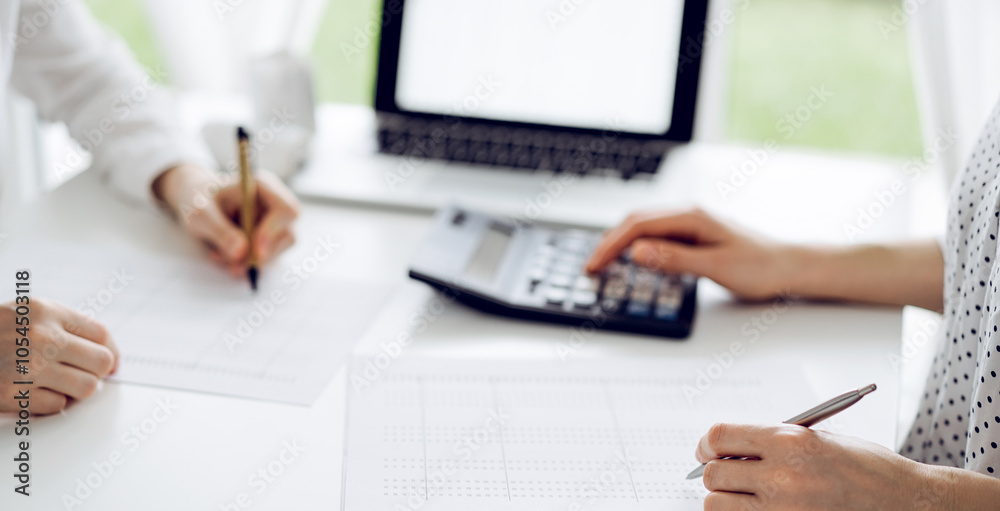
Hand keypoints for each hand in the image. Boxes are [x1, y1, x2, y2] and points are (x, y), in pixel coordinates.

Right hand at [0, 299, 118, 413]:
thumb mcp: (24, 313)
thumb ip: (63, 325)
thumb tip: (107, 355)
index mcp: (46, 311)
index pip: (101, 334)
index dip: (111, 352)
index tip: (111, 364)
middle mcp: (41, 336)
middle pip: (102, 362)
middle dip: (97, 373)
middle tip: (84, 376)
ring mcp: (28, 365)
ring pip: (86, 388)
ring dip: (76, 391)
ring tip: (59, 385)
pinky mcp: (13, 393)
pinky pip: (57, 406)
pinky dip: (50, 404)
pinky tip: (35, 393)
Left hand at [153, 164, 300, 275]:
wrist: (194, 198)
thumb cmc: (197, 197)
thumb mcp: (201, 214)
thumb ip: (221, 231)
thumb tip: (242, 252)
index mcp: (264, 187)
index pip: (286, 210)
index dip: (274, 232)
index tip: (256, 251)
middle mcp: (274, 204)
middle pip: (287, 235)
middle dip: (260, 255)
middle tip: (234, 267)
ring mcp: (274, 222)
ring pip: (276, 251)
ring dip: (249, 261)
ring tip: (219, 257)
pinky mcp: (268, 238)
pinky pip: (265, 257)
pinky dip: (245, 262)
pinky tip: (224, 256)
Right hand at [585, 208, 798, 300]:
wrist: (790, 267)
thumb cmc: (760, 267)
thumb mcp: (715, 267)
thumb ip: (675, 259)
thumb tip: (637, 251)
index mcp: (690, 217)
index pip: (637, 226)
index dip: (610, 245)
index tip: (594, 265)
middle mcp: (688, 215)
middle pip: (635, 222)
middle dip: (608, 243)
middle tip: (591, 268)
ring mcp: (690, 224)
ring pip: (643, 228)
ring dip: (620, 243)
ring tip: (603, 263)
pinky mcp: (694, 235)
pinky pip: (656, 236)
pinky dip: (636, 247)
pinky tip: (632, 259)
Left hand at [695, 423, 929, 510]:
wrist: (908, 504)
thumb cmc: (867, 470)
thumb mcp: (818, 439)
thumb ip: (772, 441)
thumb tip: (726, 449)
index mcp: (790, 440)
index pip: (719, 436)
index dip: (707, 444)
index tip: (707, 450)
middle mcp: (783, 475)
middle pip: (713, 475)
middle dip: (717, 474)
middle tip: (731, 475)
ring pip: (718, 506)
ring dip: (726, 501)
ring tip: (748, 497)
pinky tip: (765, 510)